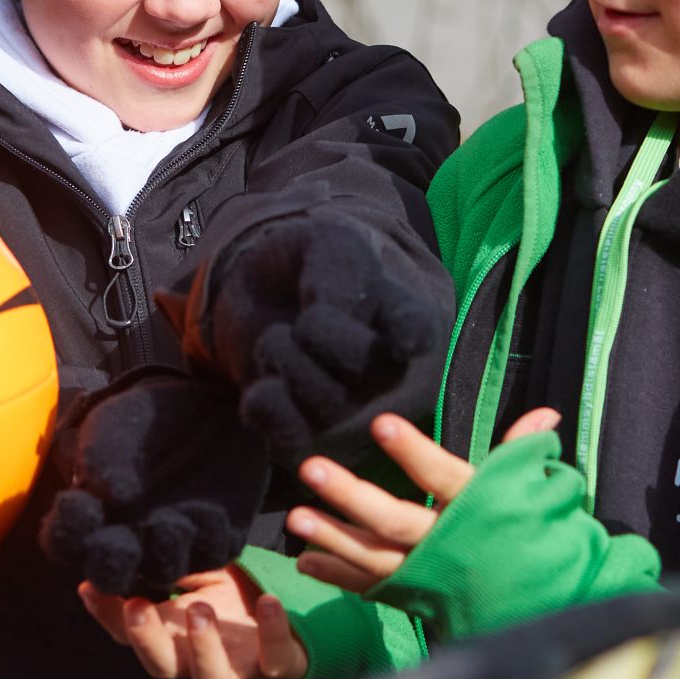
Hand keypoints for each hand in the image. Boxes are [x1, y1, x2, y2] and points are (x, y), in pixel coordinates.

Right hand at [38, 371, 269, 596]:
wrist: (196, 401)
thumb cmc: (139, 420)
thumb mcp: (112, 429)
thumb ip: (103, 461)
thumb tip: (109, 495)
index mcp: (92, 518)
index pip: (67, 540)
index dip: (68, 530)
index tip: (79, 503)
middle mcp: (130, 543)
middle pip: (113, 573)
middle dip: (112, 562)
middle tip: (117, 541)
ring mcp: (174, 545)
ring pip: (165, 569)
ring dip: (164, 552)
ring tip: (165, 525)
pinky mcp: (217, 538)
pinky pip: (213, 551)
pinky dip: (210, 537)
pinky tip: (210, 511)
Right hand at [77, 565, 309, 678]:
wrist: (288, 615)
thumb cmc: (234, 596)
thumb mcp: (201, 574)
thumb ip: (174, 566)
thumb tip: (140, 539)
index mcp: (173, 636)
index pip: (129, 633)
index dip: (106, 614)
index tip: (90, 585)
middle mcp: (198, 660)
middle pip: (160, 666)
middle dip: (145, 639)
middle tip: (134, 607)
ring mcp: (238, 667)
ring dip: (202, 648)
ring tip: (198, 609)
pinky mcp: (277, 665)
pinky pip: (276, 658)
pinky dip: (272, 631)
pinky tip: (269, 601)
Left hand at [181, 216, 446, 451]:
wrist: (264, 290)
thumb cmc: (310, 265)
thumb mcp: (327, 242)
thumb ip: (338, 273)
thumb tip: (331, 313)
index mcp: (407, 318)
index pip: (416, 331)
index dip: (409, 338)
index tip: (403, 341)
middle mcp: (389, 373)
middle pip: (364, 369)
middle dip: (315, 333)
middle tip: (302, 317)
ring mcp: (351, 410)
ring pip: (325, 403)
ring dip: (283, 358)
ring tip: (280, 338)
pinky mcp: (308, 433)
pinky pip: (291, 436)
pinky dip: (265, 404)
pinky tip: (263, 382)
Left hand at [289, 407, 558, 593]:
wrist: (552, 610)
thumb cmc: (544, 541)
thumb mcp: (543, 494)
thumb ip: (525, 454)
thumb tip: (546, 413)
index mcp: (483, 510)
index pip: (444, 476)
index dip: (414, 452)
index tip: (381, 425)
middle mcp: (452, 545)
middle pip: (396, 521)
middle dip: (351, 496)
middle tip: (311, 468)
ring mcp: (432, 577)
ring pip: (376, 559)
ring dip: (333, 537)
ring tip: (295, 517)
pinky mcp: (419, 597)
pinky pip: (374, 587)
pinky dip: (340, 575)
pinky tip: (306, 560)